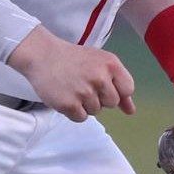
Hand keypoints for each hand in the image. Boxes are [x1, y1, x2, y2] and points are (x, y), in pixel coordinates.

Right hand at [8, 27, 136, 121]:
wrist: (42, 55)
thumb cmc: (74, 60)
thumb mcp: (100, 64)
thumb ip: (119, 86)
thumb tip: (131, 110)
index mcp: (111, 64)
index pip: (128, 89)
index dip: (116, 90)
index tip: (102, 83)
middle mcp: (100, 77)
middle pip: (112, 103)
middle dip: (100, 97)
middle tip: (83, 83)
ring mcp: (84, 91)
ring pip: (96, 111)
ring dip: (85, 104)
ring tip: (73, 87)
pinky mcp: (69, 104)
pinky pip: (81, 118)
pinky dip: (73, 111)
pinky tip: (66, 95)